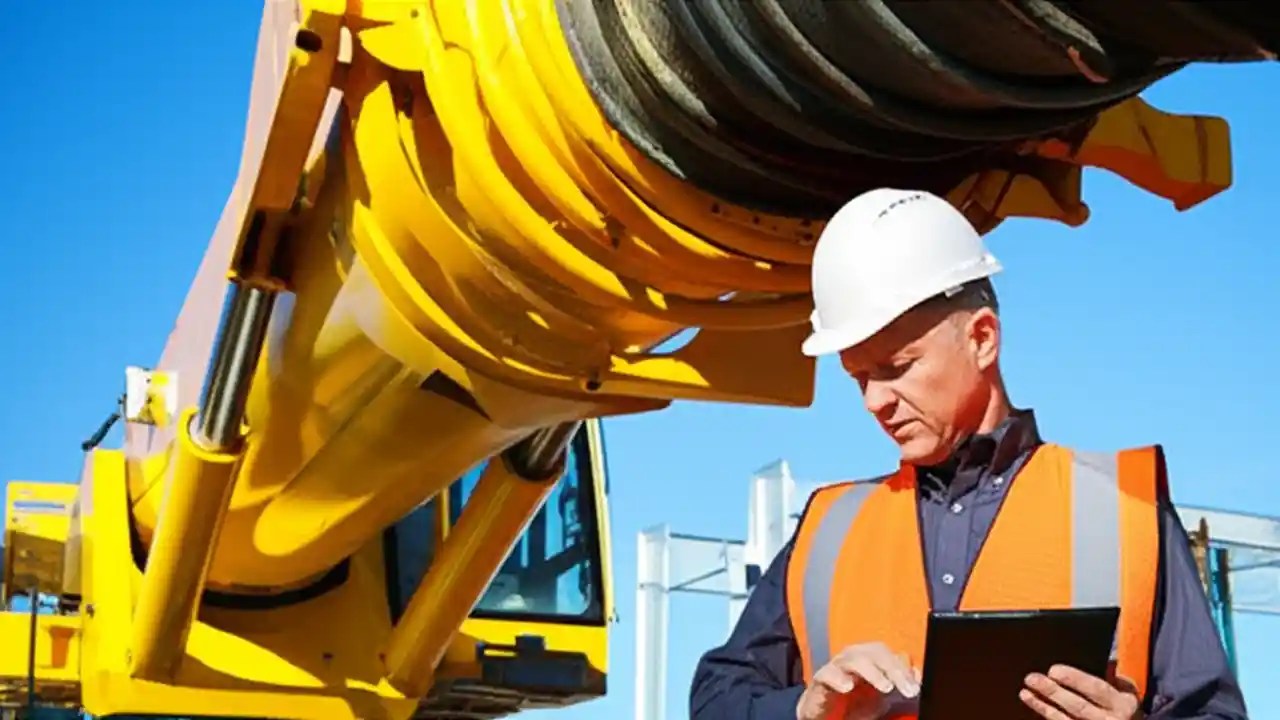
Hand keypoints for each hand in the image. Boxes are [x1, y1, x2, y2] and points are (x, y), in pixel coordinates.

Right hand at [796, 642, 920, 719]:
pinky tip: (848, 687)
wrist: (826, 714)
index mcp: (871, 658)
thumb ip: (900, 684)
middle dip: (893, 669)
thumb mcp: (884, 697)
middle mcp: (854, 657)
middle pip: (875, 651)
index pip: (889, 655)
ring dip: (872, 671)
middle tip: (907, 689)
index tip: (915, 688)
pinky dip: (837, 678)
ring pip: (853, 658)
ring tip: (885, 686)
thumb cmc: (856, 702)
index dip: (903, 669)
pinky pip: (827, 673)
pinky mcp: (820, 679)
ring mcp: (837, 666)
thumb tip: (918, 675)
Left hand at [1021, 664, 1142, 719]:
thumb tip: (1094, 657)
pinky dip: (1047, 715)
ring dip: (1043, 706)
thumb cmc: (1123, 706)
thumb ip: (1112, 676)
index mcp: (1123, 703)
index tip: (1053, 670)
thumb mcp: (1126, 691)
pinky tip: (1035, 704)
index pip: (1097, 689)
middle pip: (1078, 706)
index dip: (1075, 679)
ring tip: (1025, 692)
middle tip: (1031, 678)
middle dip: (1053, 692)